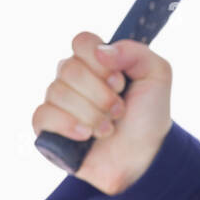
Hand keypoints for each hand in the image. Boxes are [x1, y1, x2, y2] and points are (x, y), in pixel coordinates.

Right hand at [32, 32, 172, 194]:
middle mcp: (73, 79)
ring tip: (109, 129)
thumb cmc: (148, 116)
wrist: (144, 158)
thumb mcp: (157, 76)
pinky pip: (42, 115)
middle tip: (119, 110)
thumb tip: (101, 51)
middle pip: (69, 68)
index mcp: (96, 62)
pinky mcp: (48, 128)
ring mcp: (59, 103)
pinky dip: (67, 125)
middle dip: (100, 94)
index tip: (120, 82)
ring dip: (91, 114)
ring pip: (57, 92)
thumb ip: (135, 52)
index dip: (100, 62)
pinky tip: (85, 136)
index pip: (82, 42)